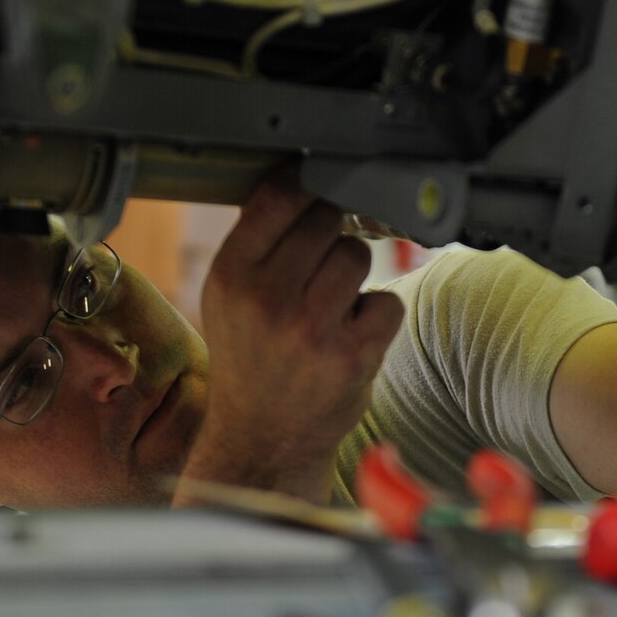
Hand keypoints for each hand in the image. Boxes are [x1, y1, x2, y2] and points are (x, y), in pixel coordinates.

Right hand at [178, 174, 404, 503]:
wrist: (263, 439)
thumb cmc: (252, 358)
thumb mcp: (229, 298)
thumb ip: (259, 243)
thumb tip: (306, 177)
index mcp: (230, 276)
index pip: (279, 197)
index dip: (307, 186)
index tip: (319, 189)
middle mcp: (266, 300)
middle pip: (327, 221)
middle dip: (330, 240)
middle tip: (319, 272)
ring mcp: (311, 329)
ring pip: (358, 257)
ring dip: (352, 279)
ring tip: (330, 310)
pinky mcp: (352, 357)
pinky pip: (387, 302)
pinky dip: (376, 317)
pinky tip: (350, 337)